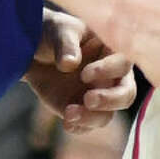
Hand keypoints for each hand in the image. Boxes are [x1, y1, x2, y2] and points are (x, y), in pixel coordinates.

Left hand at [24, 10, 137, 131]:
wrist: (33, 53)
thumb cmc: (53, 34)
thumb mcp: (58, 31)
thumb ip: (66, 44)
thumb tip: (70, 63)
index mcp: (112, 51)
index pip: (123, 64)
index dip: (108, 71)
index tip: (84, 74)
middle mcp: (112, 77)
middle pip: (126, 94)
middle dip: (110, 100)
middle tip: (88, 99)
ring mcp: (99, 96)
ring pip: (108, 115)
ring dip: (91, 118)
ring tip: (69, 114)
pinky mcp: (84, 111)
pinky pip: (88, 125)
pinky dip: (79, 127)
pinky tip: (66, 123)